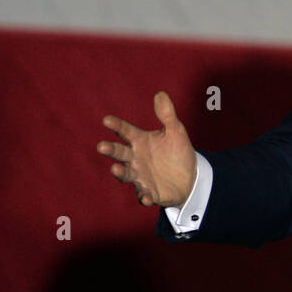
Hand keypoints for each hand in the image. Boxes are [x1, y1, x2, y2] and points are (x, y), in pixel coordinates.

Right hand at [97, 91, 196, 207]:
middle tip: (101, 146)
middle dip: (110, 150)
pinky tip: (146, 198)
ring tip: (115, 168)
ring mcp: (140, 176)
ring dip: (120, 172)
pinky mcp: (149, 192)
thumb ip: (167, 115)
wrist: (189, 177)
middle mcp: (135, 158)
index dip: (116, 126)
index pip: (125, 131)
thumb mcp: (176, 131)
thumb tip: (160, 94)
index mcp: (140, 141)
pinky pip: (144, 195)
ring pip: (126, 174)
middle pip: (120, 153)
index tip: (106, 120)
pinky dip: (144, 197)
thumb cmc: (177, 152)